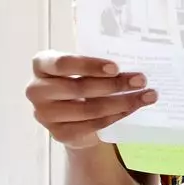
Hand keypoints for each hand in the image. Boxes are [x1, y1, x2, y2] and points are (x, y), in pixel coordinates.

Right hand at [26, 52, 157, 150]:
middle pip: (79, 88)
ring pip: (89, 109)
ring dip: (122, 102)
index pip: (62, 63)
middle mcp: (37, 90)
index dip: (89, 65)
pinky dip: (117, 116)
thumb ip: (94, 59)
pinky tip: (133, 108)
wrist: (71, 112)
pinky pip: (94, 125)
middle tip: (141, 80)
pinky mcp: (59, 134)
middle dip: (114, 84)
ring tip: (146, 95)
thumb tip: (130, 50)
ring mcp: (45, 115)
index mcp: (41, 64)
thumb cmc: (78, 78)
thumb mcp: (81, 65)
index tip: (116, 67)